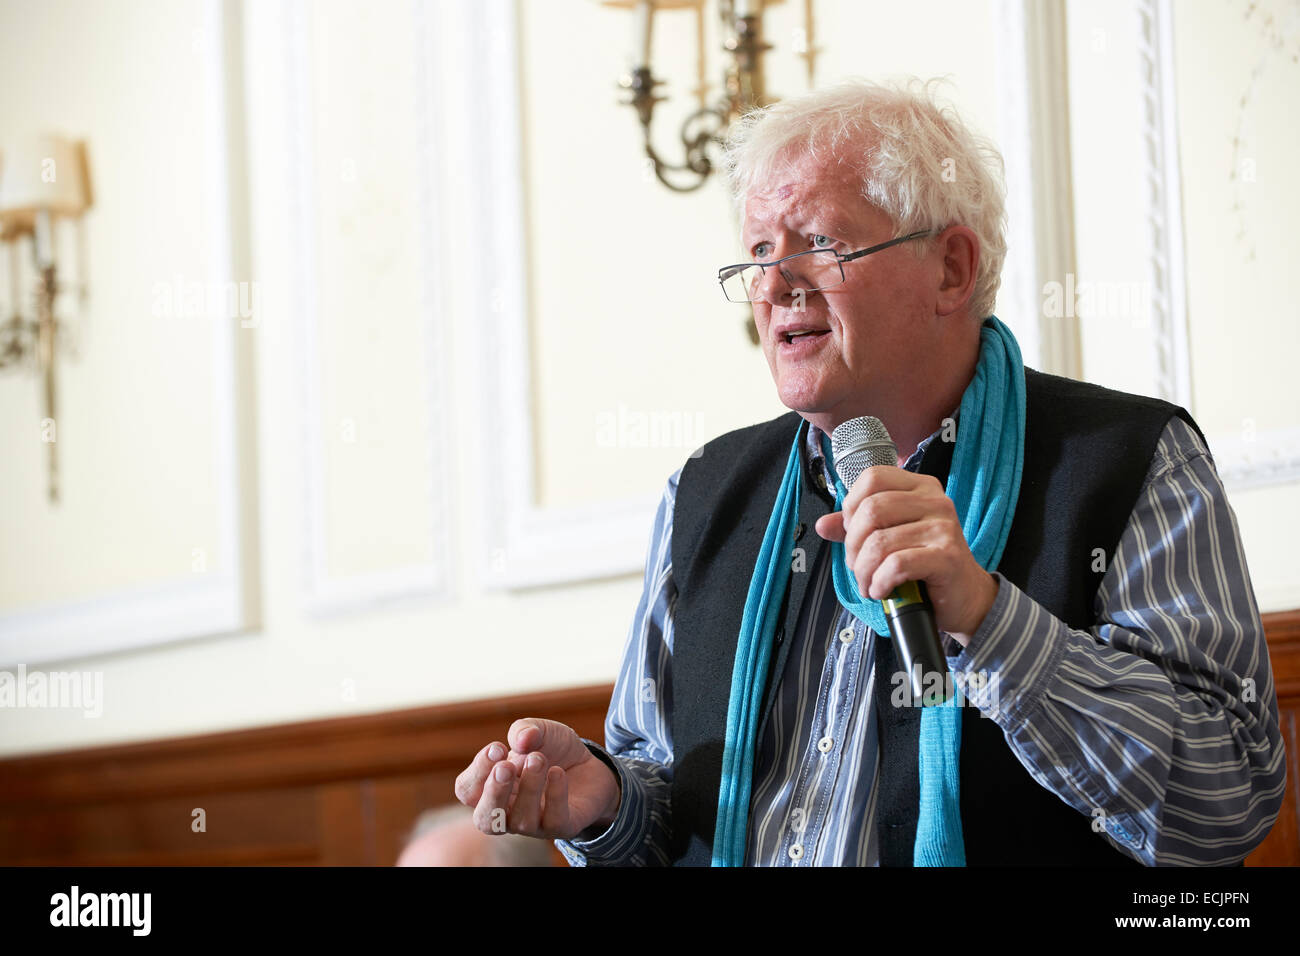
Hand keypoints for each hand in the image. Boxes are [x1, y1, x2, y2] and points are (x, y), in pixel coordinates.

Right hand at [454, 717, 620, 840]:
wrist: (589, 764)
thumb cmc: (552, 750)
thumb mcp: (538, 731)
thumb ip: (524, 730)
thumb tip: (521, 740)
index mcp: (490, 786)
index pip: (467, 790)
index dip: (478, 770)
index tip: (499, 747)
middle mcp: (507, 810)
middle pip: (485, 820)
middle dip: (494, 792)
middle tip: (507, 765)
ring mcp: (533, 824)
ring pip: (521, 821)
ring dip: (529, 787)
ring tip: (539, 759)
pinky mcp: (560, 826)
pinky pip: (553, 820)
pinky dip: (554, 795)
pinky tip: (558, 772)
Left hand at [813, 465, 997, 645]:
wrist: (965, 596)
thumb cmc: (926, 565)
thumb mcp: (892, 538)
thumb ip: (858, 528)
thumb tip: (824, 524)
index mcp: (919, 488)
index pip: (872, 477)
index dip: (852, 506)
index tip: (853, 533)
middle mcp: (935, 501)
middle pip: (871, 510)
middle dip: (853, 545)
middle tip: (858, 566)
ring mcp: (944, 527)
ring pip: (879, 542)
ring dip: (864, 571)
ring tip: (869, 584)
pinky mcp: (947, 557)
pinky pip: (897, 565)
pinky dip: (880, 582)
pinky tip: (882, 590)